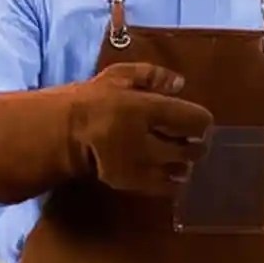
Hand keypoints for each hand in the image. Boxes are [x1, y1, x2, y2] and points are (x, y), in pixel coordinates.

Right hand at [67, 63, 213, 195]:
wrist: (62, 135)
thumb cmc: (93, 101)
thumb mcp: (118, 77)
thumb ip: (151, 76)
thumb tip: (180, 83)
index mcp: (146, 109)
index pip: (195, 120)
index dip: (201, 120)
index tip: (196, 119)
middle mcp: (147, 140)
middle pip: (193, 148)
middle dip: (196, 143)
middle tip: (189, 138)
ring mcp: (140, 166)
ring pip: (182, 169)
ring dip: (185, 161)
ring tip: (175, 153)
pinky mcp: (132, 184)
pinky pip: (167, 187)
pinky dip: (173, 179)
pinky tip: (166, 169)